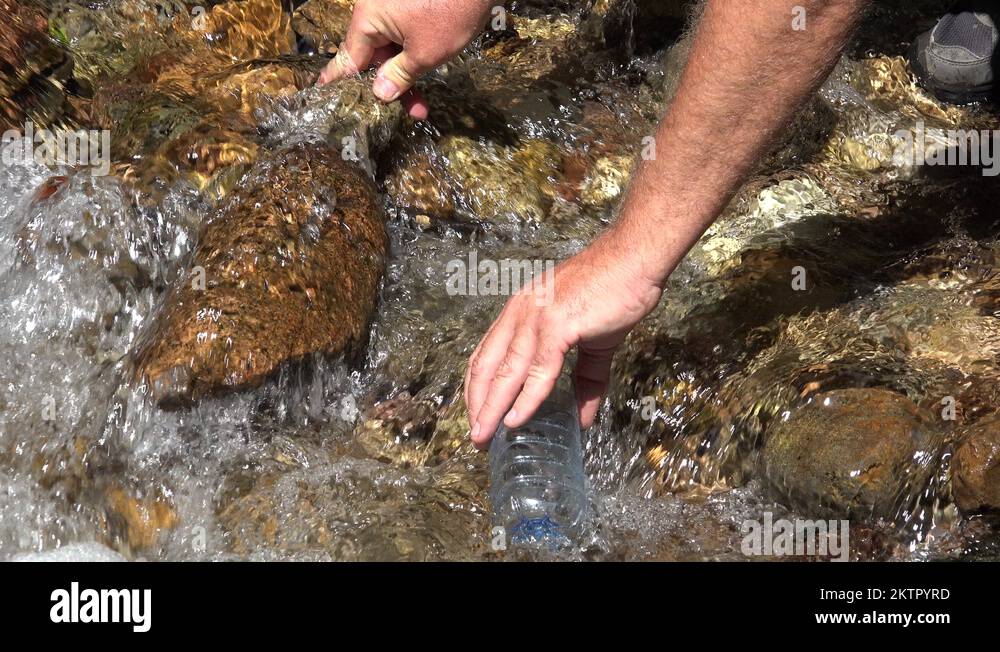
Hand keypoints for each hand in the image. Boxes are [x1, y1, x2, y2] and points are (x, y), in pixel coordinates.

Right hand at [316, 0, 494, 118]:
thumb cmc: (451, 11)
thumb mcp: (425, 54)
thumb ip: (399, 76)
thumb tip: (380, 94)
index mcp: (368, 19)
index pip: (348, 58)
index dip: (338, 81)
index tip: (322, 95)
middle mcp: (374, 11)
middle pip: (372, 58)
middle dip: (388, 88)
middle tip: (407, 113)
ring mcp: (393, 9)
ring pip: (391, 52)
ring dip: (405, 77)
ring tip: (421, 107)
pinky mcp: (410, 9)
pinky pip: (403, 39)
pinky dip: (412, 59)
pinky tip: (422, 80)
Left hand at [464, 231, 663, 448]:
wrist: (636, 259)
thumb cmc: (615, 291)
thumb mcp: (595, 341)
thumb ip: (586, 381)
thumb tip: (583, 421)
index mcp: (522, 311)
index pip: (487, 353)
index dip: (478, 387)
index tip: (476, 415)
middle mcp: (520, 312)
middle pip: (486, 365)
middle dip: (476, 404)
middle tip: (473, 438)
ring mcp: (536, 317)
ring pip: (506, 370)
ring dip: (492, 408)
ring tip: (483, 437)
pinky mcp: (558, 324)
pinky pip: (538, 369)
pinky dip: (525, 398)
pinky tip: (515, 420)